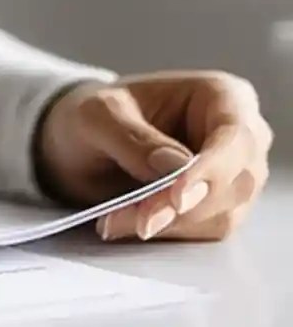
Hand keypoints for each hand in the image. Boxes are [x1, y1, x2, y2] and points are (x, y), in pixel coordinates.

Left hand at [37, 71, 272, 241]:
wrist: (85, 141)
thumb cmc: (97, 115)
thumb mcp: (97, 116)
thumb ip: (135, 139)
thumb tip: (177, 168)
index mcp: (222, 95)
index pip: (235, 137)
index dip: (212, 170)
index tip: (176, 198)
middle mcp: (241, 136)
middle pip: (234, 183)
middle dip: (178, 206)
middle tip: (122, 217)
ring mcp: (236, 175)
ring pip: (222, 215)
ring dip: (167, 224)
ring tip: (114, 219)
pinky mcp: (222, 207)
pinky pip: (206, 231)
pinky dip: (167, 231)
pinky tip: (128, 222)